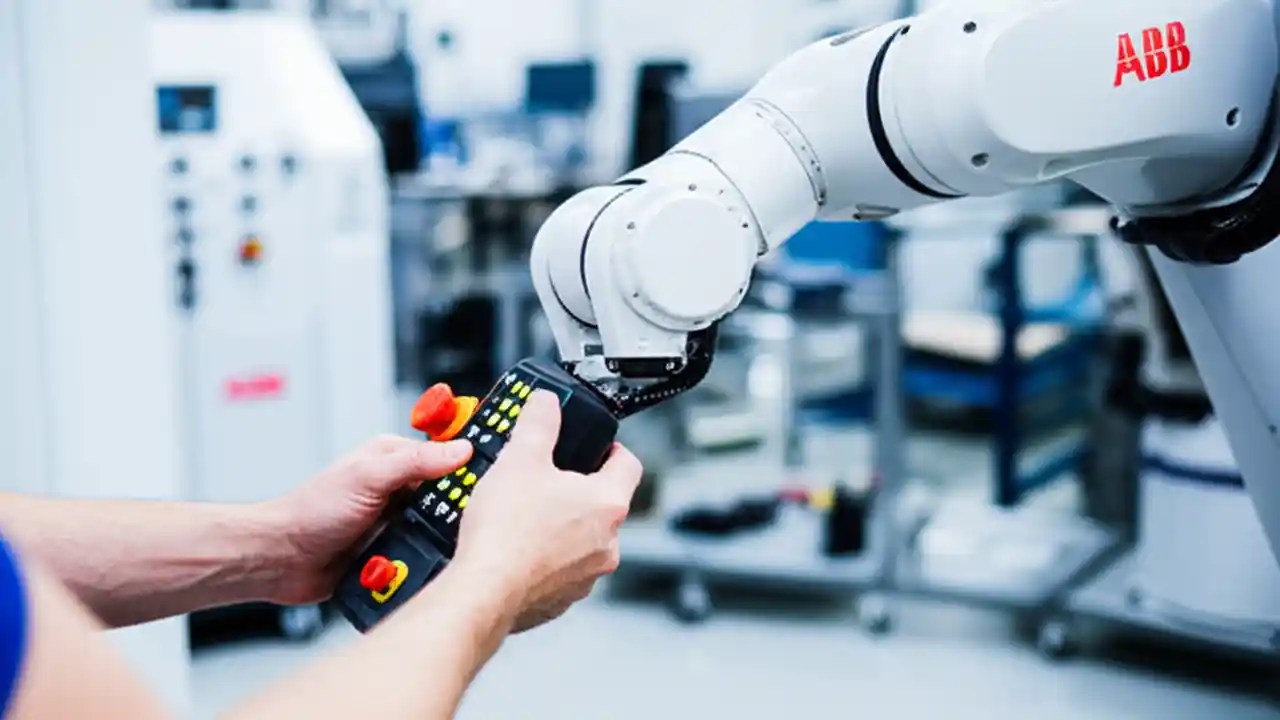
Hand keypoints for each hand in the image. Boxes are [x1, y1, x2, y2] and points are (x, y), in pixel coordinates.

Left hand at [263, 435, 472, 604]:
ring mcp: (397, 520)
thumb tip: (459, 449)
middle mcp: (398, 487)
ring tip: (427, 544)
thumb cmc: (310, 512)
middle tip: (460, 519)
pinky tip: (416, 565)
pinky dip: (421, 562)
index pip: (445, 450)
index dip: (469, 458)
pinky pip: (422, 556)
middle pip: (448, 494)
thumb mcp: (367, 477)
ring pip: (439, 528)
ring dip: (434, 541)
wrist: (281, 561)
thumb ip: (415, 462)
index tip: (494, 469)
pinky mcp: (394, 550)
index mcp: (393, 458)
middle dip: (454, 510)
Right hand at [451, 390, 641, 632]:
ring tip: (526, 516)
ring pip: (583, 540)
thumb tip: (546, 404)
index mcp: (607, 504)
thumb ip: (539, 423)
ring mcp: (586, 576)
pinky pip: (560, 571)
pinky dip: (544, 559)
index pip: (628, 464)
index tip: (597, 447)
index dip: (612, 449)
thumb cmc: (506, 532)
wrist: (483, 590)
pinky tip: (517, 548)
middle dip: (576, 490)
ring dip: (562, 527)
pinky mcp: (562, 600)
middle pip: (603, 504)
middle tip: (546, 479)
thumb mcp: (520, 458)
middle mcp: (607, 543)